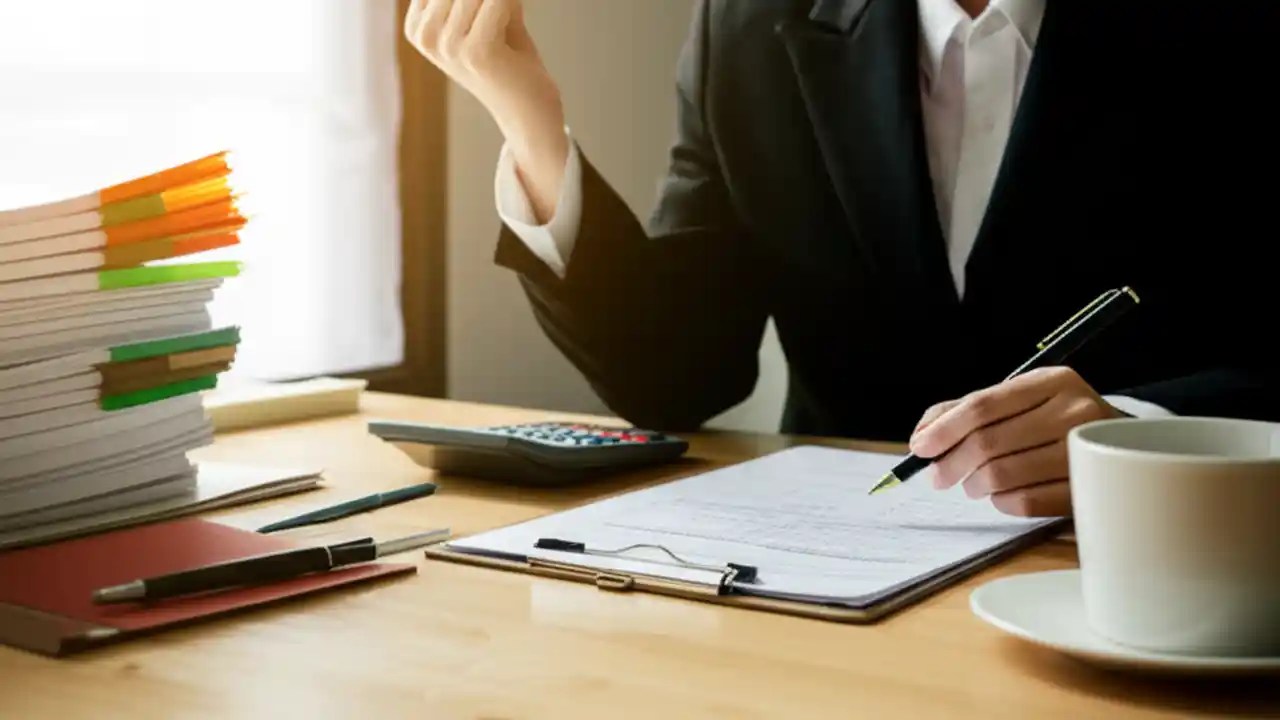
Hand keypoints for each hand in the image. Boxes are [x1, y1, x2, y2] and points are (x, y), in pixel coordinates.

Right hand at [405, 0, 568, 221]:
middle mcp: (426, 37)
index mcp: (418, 28)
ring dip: (501, 2)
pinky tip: (510, 29)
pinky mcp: (477, 52)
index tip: (484, 19)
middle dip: (487, 0)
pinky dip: (510, 7)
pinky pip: (497, 2)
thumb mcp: (488, 15)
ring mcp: (448, 46)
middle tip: (498, 22)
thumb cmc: (510, 61)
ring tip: (504, 30)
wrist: (529, 110)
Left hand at [908, 367, 1123, 516]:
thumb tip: (922, 435)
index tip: (920, 447)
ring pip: (1003, 476)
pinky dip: (1000, 502)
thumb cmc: (1055, 421)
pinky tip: (1000, 495)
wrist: (1122, 444)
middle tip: (938, 475)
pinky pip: (1025, 503)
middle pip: (988, 442)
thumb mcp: (1019, 400)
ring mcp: (1085, 453)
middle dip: (951, 462)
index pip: (983, 406)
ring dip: (974, 484)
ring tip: (973, 483)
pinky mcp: (1087, 490)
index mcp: (1053, 381)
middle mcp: (1075, 412)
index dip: (944, 429)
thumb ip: (966, 409)